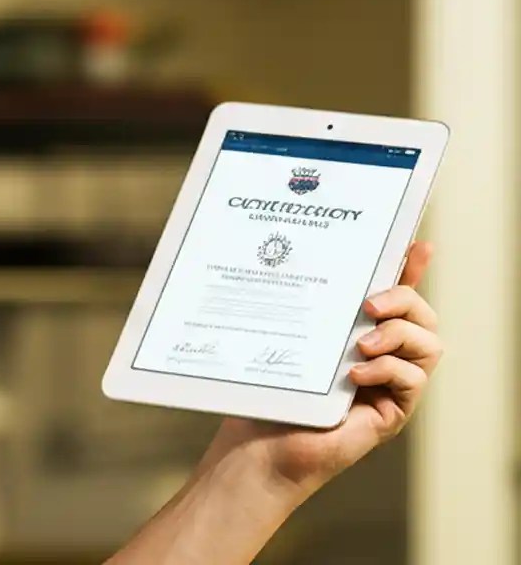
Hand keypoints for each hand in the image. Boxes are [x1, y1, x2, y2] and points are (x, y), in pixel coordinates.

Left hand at [208, 241, 441, 494]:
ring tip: (360, 344)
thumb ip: (303, 312)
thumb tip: (291, 259)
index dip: (409, 268)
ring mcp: (389, 384)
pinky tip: (355, 375)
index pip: (393, 296)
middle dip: (405, 298)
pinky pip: (414, 379)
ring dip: (400, 334)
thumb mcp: (285, 342)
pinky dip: (389, 369)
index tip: (418, 243)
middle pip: (421, 315)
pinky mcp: (392, 412)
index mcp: (357, 333)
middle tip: (369, 305)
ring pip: (429, 344)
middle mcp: (381, 356)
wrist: (259, 446)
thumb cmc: (267, 395)